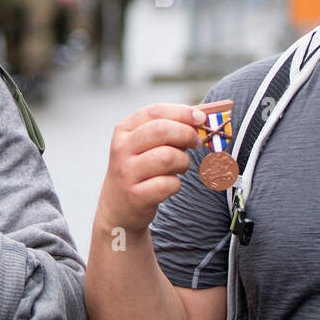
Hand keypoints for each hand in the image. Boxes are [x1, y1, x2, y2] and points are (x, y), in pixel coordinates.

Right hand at [98, 104, 205, 234]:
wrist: (118, 207)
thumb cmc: (140, 169)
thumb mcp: (144, 145)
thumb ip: (167, 129)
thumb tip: (198, 118)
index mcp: (124, 130)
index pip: (155, 112)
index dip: (182, 113)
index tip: (201, 118)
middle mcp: (122, 148)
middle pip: (161, 130)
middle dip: (186, 134)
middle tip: (196, 142)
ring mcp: (126, 172)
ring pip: (168, 157)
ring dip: (183, 161)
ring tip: (180, 167)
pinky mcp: (135, 195)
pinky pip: (168, 184)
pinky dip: (176, 184)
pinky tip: (170, 184)